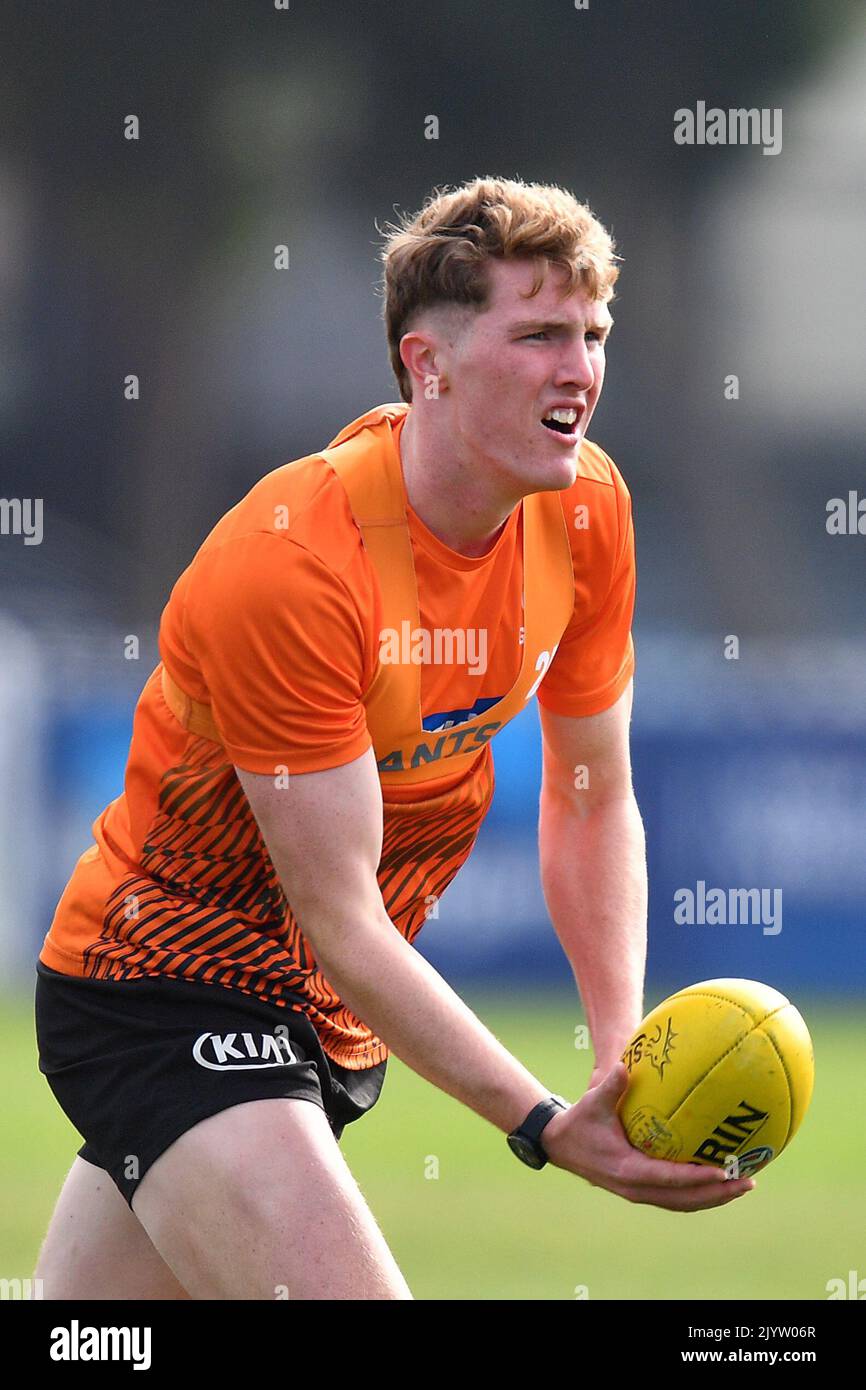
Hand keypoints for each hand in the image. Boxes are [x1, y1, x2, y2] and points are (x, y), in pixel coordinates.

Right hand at [540, 1062, 756, 1211]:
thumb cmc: (579, 1121)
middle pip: (684, 1199)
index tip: (723, 1171)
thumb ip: (610, 1087)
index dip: (697, 1178)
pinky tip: (718, 1180)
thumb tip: (623, 1065)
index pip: (668, 1179)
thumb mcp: (592, 1103)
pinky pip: (677, 1197)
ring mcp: (639, 1193)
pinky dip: (700, 1192)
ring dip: (714, 1197)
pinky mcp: (642, 1190)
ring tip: (742, 1184)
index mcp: (627, 1170)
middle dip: (718, 1193)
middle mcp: (636, 1188)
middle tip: (747, 1181)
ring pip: (684, 1202)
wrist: (561, 1145)